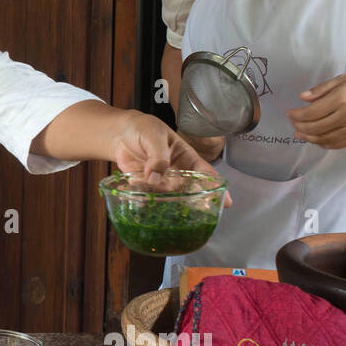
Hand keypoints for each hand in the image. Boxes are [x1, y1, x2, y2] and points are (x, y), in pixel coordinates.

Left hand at [110, 111, 231, 203]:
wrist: (119, 133)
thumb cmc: (143, 129)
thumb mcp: (154, 136)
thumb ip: (157, 156)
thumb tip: (155, 178)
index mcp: (186, 158)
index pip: (205, 173)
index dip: (216, 187)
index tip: (226, 201)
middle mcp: (176, 173)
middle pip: (190, 191)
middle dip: (193, 203)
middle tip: (195, 216)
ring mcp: (161, 181)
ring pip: (170, 198)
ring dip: (168, 205)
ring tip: (167, 213)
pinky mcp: (144, 186)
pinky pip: (148, 198)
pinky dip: (147, 203)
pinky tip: (144, 205)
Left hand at [285, 68, 345, 149]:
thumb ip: (322, 89)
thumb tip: (302, 98)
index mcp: (342, 98)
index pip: (311, 112)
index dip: (296, 115)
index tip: (289, 113)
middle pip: (315, 128)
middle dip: (299, 127)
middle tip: (293, 124)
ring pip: (325, 139)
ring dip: (309, 138)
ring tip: (300, 134)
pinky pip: (339, 144)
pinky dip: (325, 144)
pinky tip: (317, 140)